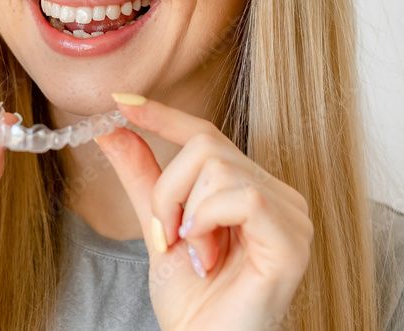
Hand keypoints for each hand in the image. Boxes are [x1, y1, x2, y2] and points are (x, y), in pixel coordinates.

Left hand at [94, 94, 312, 330]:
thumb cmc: (193, 301)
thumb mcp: (158, 226)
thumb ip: (142, 177)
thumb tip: (111, 130)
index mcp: (249, 189)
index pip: (206, 134)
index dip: (164, 115)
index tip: (121, 102)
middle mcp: (277, 195)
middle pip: (207, 145)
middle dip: (169, 189)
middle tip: (169, 235)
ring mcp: (291, 216)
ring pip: (220, 167)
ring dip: (187, 212)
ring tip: (194, 254)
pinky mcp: (293, 240)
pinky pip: (244, 197)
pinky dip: (208, 221)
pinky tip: (206, 255)